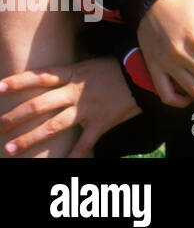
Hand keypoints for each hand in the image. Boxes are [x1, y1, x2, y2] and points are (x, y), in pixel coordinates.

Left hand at [0, 58, 141, 156]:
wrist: (145, 75)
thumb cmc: (118, 67)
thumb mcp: (92, 63)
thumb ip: (72, 71)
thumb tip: (51, 74)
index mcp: (74, 74)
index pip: (42, 76)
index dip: (19, 81)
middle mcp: (76, 92)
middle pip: (40, 105)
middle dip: (15, 117)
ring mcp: (88, 109)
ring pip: (54, 126)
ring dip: (30, 138)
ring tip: (10, 149)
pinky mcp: (101, 122)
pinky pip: (84, 143)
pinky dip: (73, 156)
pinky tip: (60, 164)